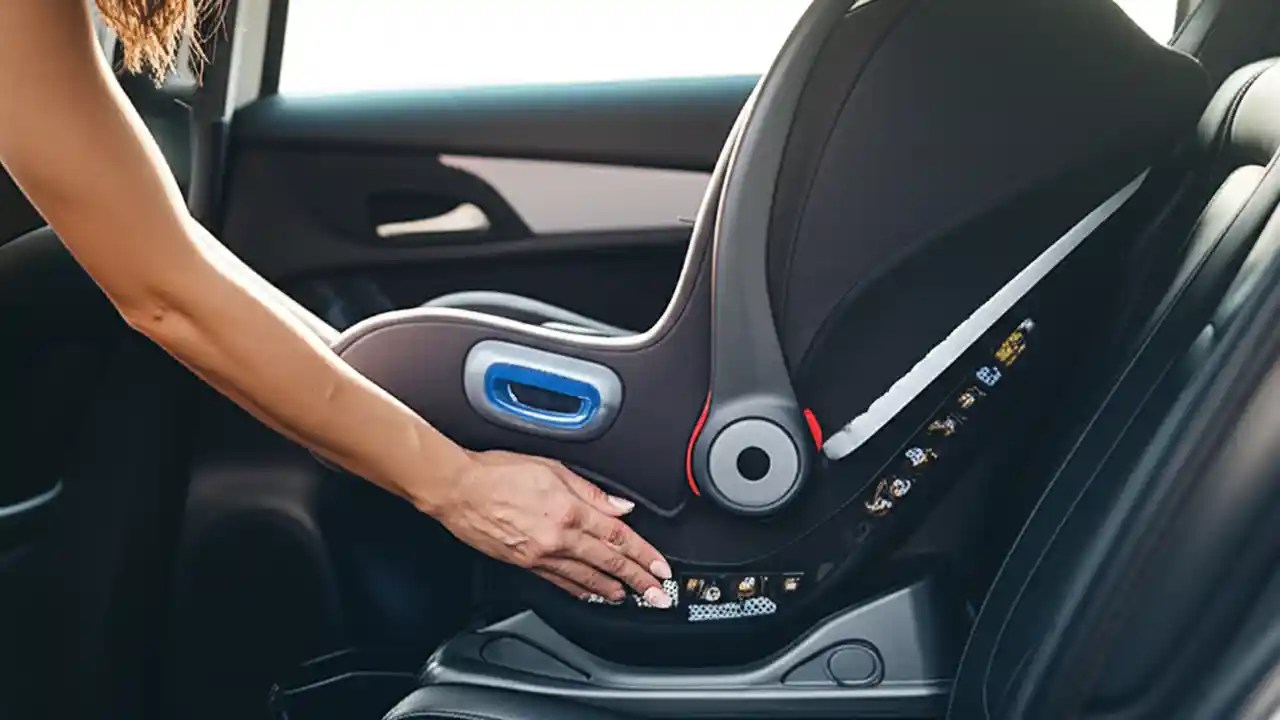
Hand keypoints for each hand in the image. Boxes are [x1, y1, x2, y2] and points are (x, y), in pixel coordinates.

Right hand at [420, 450, 673, 607]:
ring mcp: (541, 555)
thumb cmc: (497, 472)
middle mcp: (558, 538)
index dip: (644, 554)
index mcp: (569, 511)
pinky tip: (592, 594)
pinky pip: (560, 581)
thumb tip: (620, 507)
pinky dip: (580, 590)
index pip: (618, 536)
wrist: (457, 490)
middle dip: (638, 581)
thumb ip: (591, 491)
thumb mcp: (552, 468)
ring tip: (632, 598)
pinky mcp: (524, 564)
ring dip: (613, 590)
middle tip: (658, 596)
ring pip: (586, 577)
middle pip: (608, 563)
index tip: (661, 568)